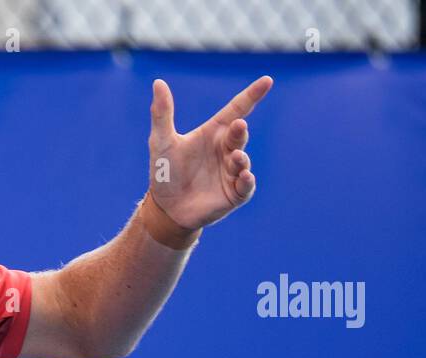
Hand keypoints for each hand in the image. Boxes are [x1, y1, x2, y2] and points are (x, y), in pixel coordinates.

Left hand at [147, 75, 272, 229]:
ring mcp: (232, 171)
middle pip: (239, 134)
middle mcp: (226, 150)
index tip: (267, 80)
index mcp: (213, 133)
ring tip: (235, 157)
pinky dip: (247, 181)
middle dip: (240, 131)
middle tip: (238, 126)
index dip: (251, 95)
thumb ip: (162, 114)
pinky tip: (244, 176)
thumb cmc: (165, 172)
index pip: (236, 110)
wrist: (165, 208)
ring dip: (241, 158)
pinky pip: (246, 186)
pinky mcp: (234, 193)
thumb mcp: (161, 142)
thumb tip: (158, 82)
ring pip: (243, 161)